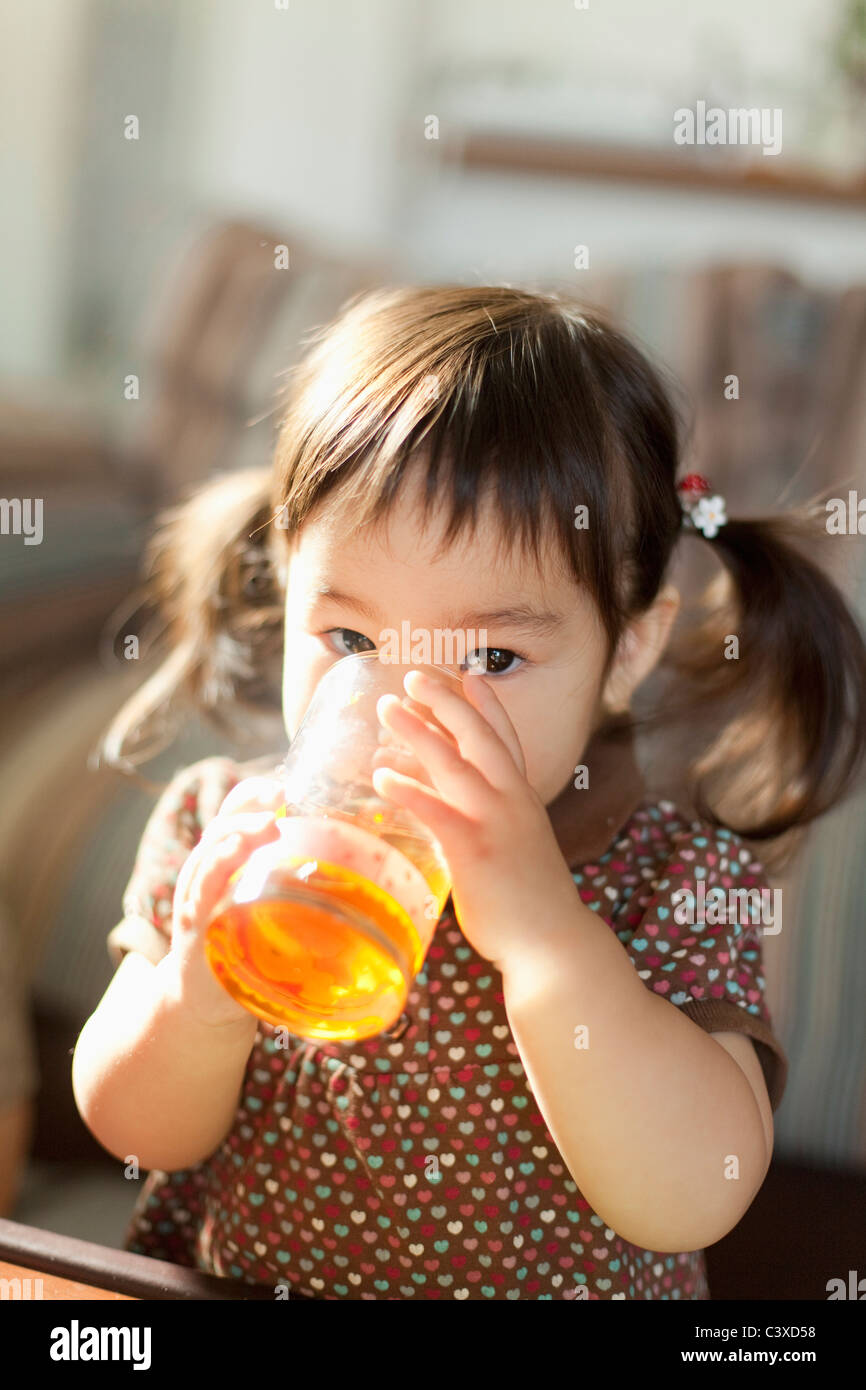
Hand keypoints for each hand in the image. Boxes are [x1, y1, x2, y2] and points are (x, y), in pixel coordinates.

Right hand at [168, 775, 284, 1026]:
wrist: (203, 1000)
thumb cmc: (244, 946)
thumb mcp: (265, 908)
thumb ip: (295, 885)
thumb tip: (359, 873)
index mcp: (226, 861)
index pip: (233, 814)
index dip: (252, 795)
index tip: (281, 787)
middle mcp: (205, 873)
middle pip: (221, 828)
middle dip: (249, 811)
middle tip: (280, 803)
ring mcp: (196, 901)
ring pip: (209, 857)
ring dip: (236, 837)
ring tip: (266, 826)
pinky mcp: (195, 931)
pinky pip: (201, 897)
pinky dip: (214, 876)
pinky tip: (230, 863)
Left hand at [371, 670, 577, 969]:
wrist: (553, 944)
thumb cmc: (530, 906)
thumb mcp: (517, 851)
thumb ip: (489, 828)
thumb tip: (451, 820)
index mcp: (523, 801)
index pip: (505, 740)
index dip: (488, 705)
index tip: (470, 675)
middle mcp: (512, 801)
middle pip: (478, 736)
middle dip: (445, 701)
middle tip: (413, 675)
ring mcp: (495, 822)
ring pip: (453, 762)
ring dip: (417, 730)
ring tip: (387, 707)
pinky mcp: (474, 849)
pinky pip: (436, 809)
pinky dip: (407, 788)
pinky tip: (381, 775)